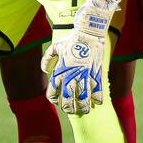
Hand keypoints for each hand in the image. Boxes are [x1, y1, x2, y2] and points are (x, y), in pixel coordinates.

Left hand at [42, 0, 116, 114]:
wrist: (89, 33)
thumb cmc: (71, 39)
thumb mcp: (55, 47)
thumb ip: (47, 59)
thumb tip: (45, 70)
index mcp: (60, 71)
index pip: (53, 93)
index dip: (54, 100)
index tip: (57, 101)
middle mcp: (71, 76)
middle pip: (67, 100)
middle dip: (68, 108)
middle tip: (71, 109)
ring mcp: (84, 76)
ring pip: (83, 99)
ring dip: (83, 107)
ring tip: (84, 110)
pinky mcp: (96, 74)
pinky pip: (97, 92)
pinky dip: (97, 99)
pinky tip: (97, 102)